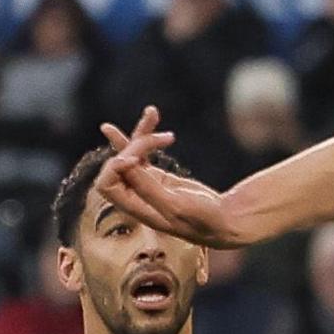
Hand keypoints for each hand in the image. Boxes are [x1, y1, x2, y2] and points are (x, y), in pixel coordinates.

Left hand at [87, 111, 247, 246]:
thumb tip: (124, 164)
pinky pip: (142, 152)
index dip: (115, 168)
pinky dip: (146, 134)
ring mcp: (144, 184)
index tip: (138, 160)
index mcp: (135, 208)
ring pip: (130, 153)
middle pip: (117, 164)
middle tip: (164, 139)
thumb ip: (147, 188)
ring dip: (140, 133)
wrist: (226, 220)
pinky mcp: (155, 175)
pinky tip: (151, 115)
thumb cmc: (204, 219)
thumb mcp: (176, 206)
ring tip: (152, 112)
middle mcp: (134, 196)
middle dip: (134, 147)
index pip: (107, 184)